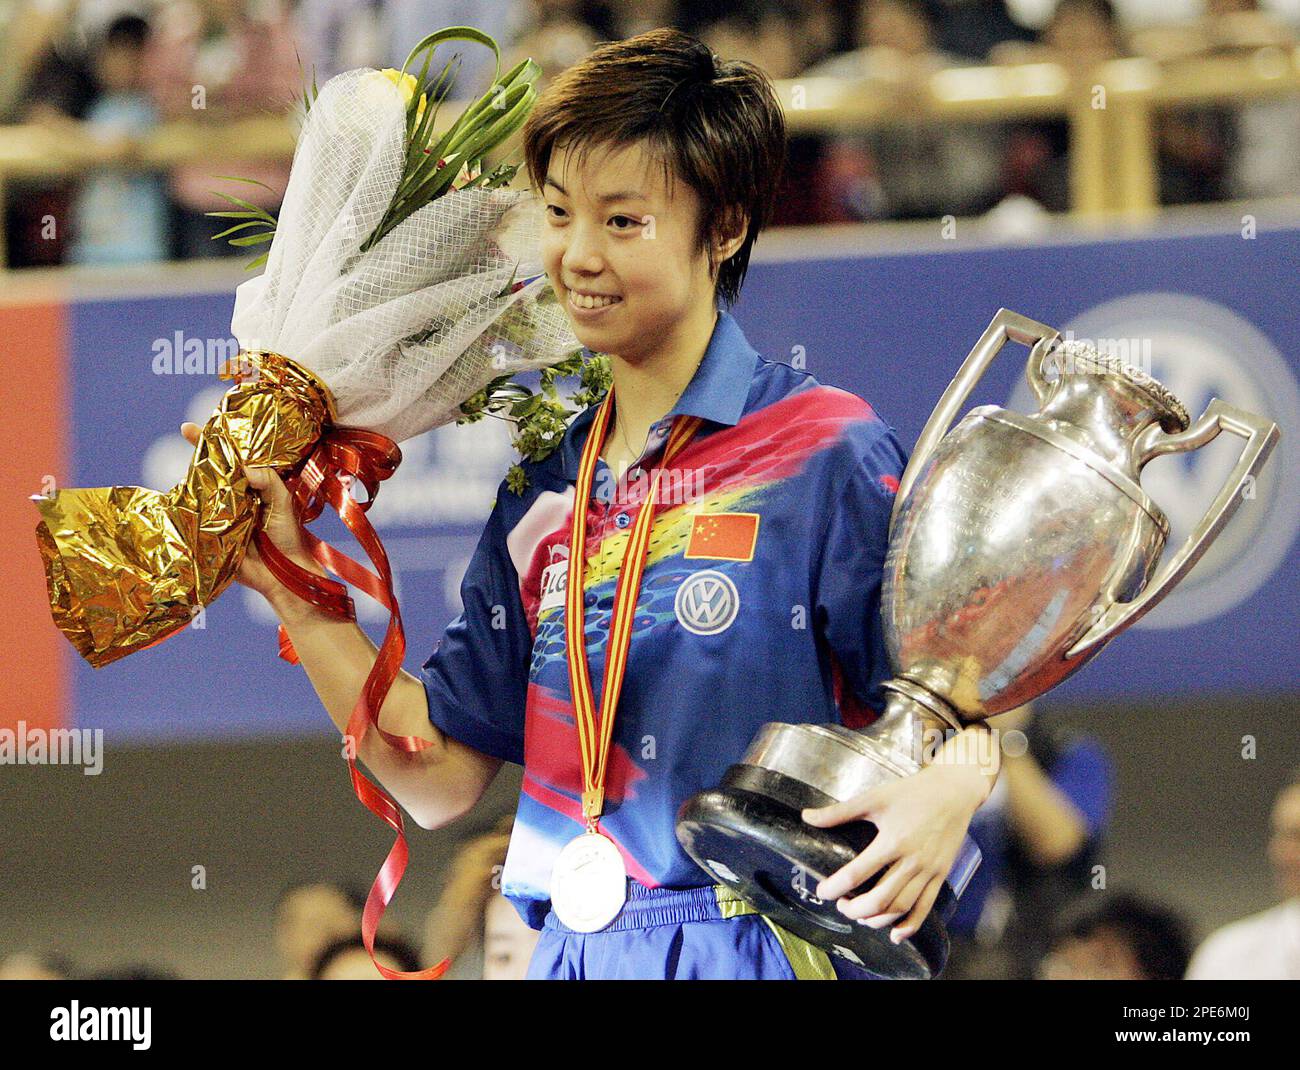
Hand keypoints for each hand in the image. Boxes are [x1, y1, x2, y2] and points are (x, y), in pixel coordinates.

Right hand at [179, 421, 324, 603]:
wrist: (286, 575)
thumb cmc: (288, 536)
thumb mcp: (283, 501)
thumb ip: (268, 480)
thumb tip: (243, 468)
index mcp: (248, 487)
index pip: (227, 460)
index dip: (209, 443)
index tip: (188, 428)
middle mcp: (229, 500)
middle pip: (206, 474)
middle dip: (195, 458)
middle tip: (186, 438)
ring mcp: (215, 518)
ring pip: (195, 496)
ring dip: (189, 485)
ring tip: (190, 474)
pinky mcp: (206, 539)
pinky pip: (190, 524)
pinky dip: (184, 515)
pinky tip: (180, 506)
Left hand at [801, 760, 987, 944]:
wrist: (954, 791)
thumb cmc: (912, 793)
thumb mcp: (874, 798)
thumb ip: (840, 811)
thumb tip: (807, 817)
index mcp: (892, 840)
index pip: (857, 873)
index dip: (835, 887)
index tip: (822, 892)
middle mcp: (911, 861)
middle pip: (879, 899)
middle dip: (854, 909)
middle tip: (841, 905)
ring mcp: (928, 871)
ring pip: (901, 908)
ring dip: (877, 920)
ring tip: (860, 915)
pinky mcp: (940, 876)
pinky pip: (925, 909)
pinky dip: (909, 926)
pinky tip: (894, 934)